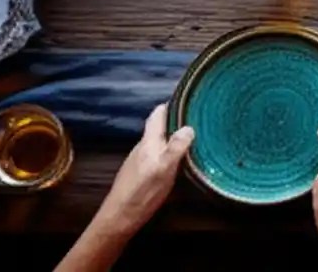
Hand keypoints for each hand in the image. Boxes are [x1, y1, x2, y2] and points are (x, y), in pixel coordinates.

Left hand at [94, 104, 192, 236]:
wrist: (119, 218)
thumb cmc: (143, 192)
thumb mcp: (164, 169)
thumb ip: (176, 147)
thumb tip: (189, 127)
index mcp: (148, 142)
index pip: (157, 115)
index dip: (171, 105)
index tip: (188, 100)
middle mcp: (143, 148)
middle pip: (159, 128)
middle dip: (176, 121)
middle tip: (199, 120)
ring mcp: (139, 161)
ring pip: (158, 142)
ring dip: (173, 138)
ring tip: (194, 139)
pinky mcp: (140, 174)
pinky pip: (157, 155)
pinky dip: (169, 152)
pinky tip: (179, 162)